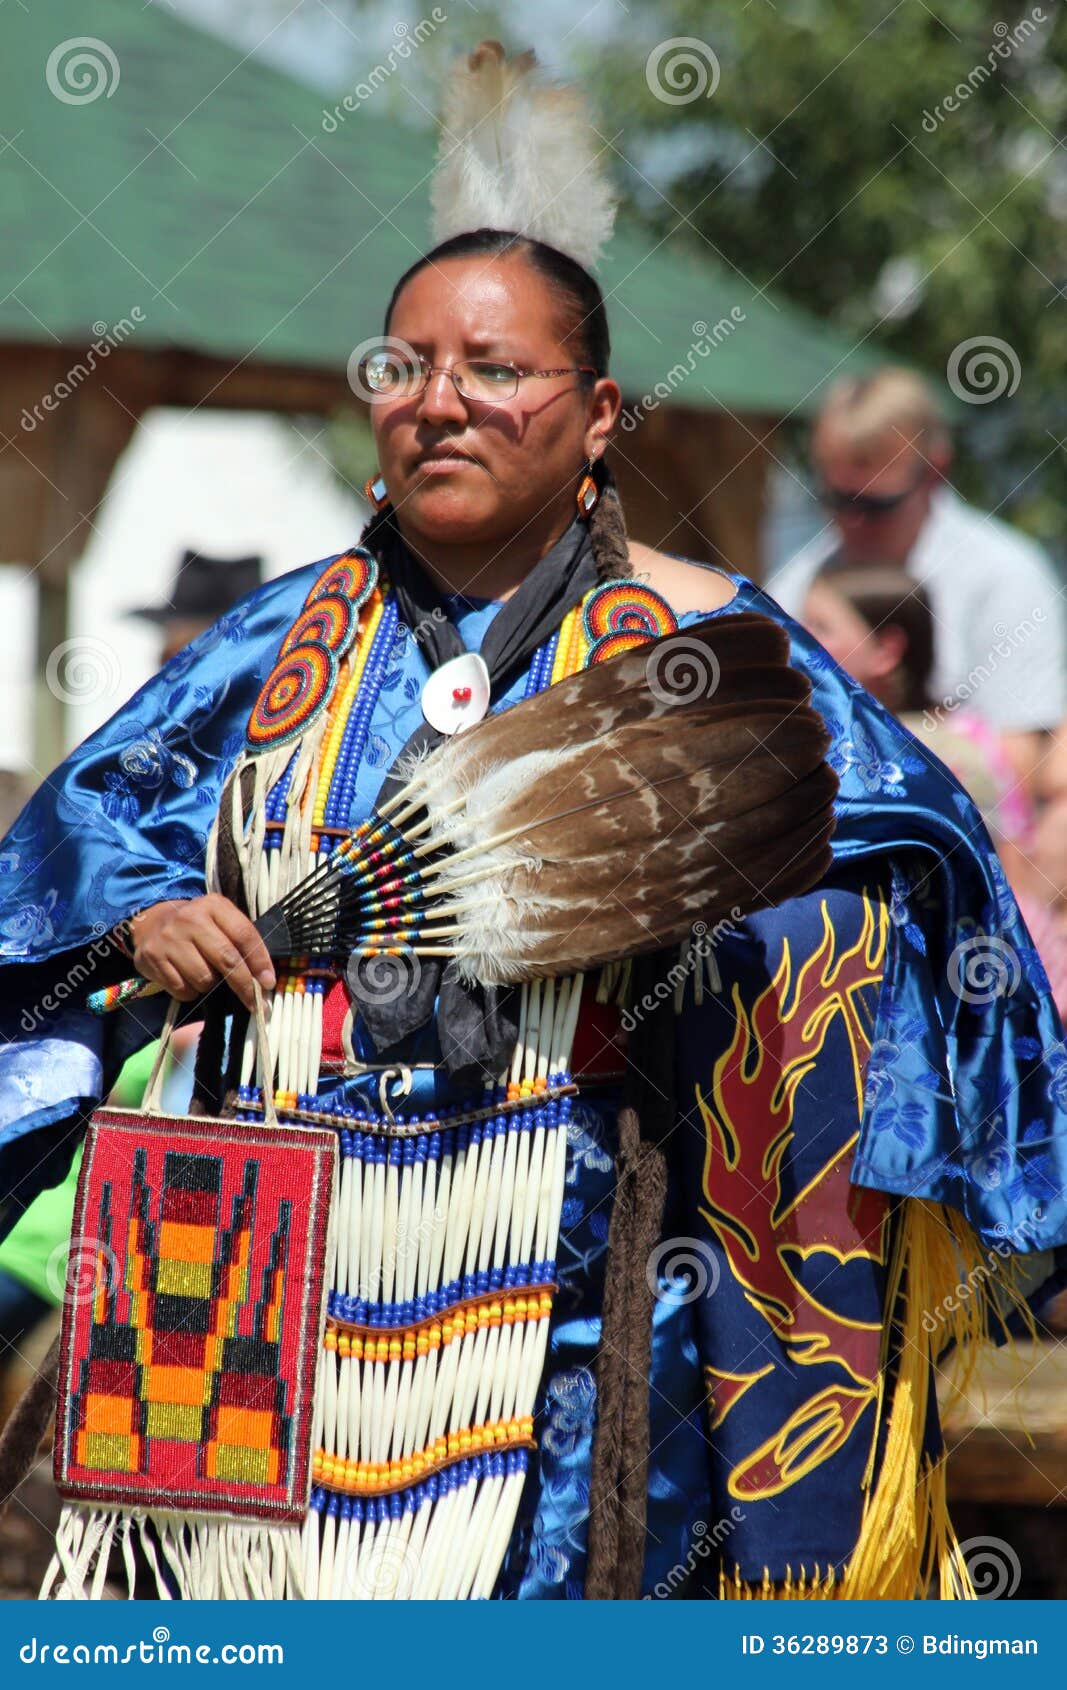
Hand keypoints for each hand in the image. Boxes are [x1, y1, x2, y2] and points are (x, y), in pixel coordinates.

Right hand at [129, 894, 274, 1010]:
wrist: (152, 922)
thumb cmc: (198, 927)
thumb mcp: (220, 921)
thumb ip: (242, 943)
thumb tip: (265, 979)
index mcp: (213, 905)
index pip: (244, 935)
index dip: (260, 962)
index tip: (269, 982)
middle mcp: (190, 918)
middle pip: (227, 960)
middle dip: (245, 986)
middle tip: (256, 1004)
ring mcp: (169, 938)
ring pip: (204, 979)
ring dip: (210, 985)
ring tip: (205, 973)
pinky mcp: (152, 958)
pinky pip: (182, 989)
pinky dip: (190, 991)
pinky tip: (185, 977)